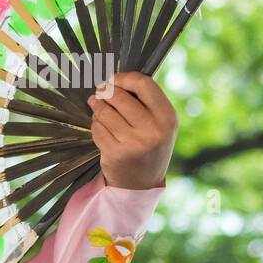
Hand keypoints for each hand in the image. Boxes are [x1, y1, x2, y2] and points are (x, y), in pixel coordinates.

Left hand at [88, 72, 177, 190]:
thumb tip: (117, 80)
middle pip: (120, 97)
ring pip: (106, 113)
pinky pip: (98, 130)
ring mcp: (132, 144)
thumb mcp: (161, 123)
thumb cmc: (151, 146)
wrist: (142, 184)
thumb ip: (147, 101)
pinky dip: (95, 124)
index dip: (125, 78)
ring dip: (97, 106)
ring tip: (96, 104)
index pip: (144, 84)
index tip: (114, 79)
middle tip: (100, 90)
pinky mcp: (115, 154)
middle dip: (106, 91)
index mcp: (167, 117)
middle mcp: (152, 130)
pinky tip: (98, 124)